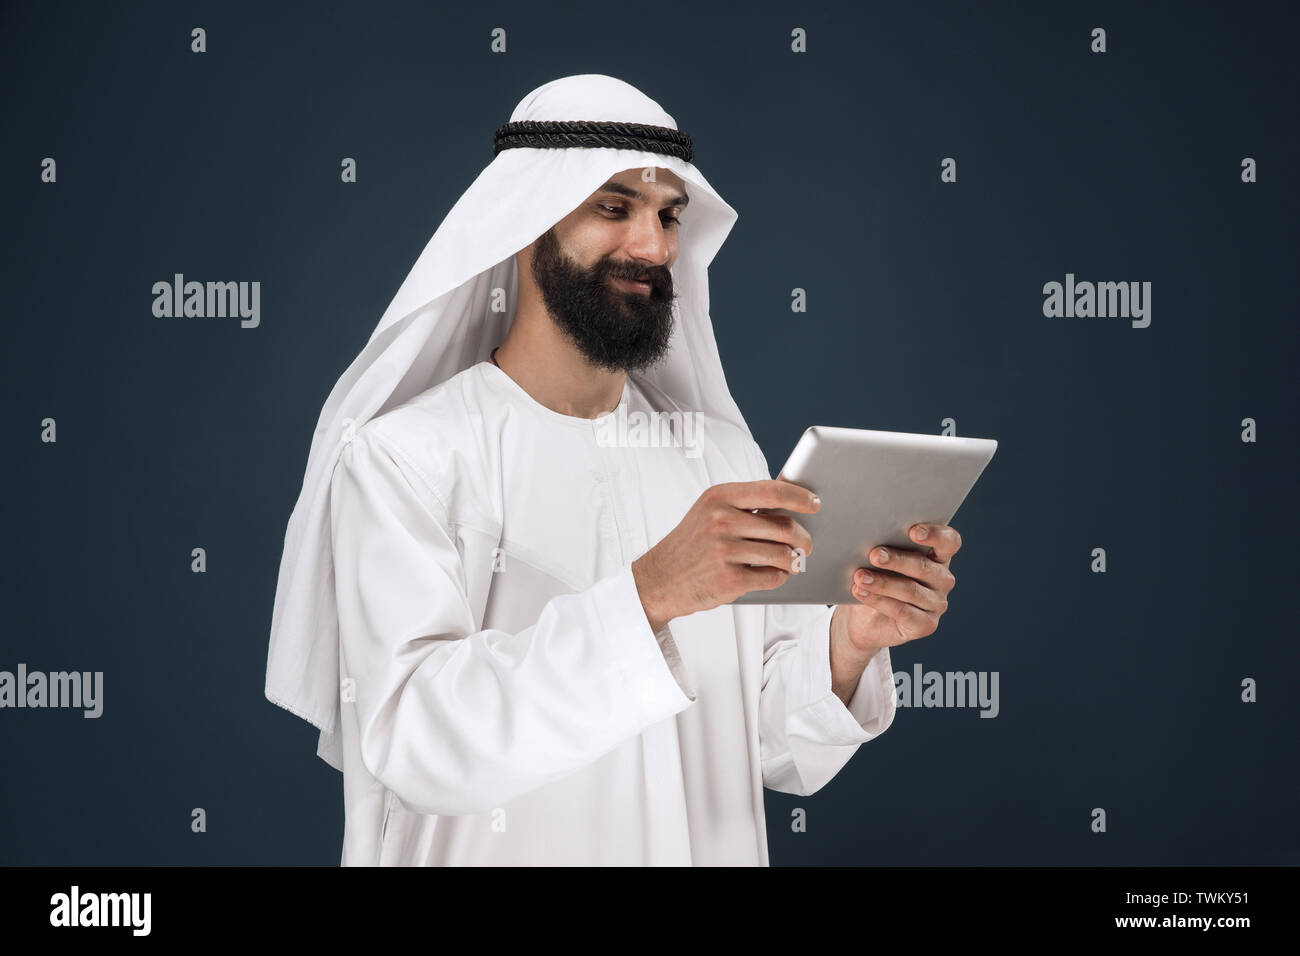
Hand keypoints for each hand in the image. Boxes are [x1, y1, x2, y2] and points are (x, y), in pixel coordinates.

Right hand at [632, 480, 819, 631]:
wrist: (658, 579)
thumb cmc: (691, 544)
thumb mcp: (709, 511)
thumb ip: (744, 505)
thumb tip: (791, 505)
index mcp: (719, 498)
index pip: (771, 491)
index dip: (799, 497)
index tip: (815, 503)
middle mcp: (721, 521)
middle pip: (783, 527)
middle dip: (803, 538)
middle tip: (807, 544)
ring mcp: (724, 551)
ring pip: (782, 554)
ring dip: (794, 561)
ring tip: (792, 561)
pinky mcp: (728, 580)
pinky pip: (772, 577)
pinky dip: (778, 577)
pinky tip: (772, 574)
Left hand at [834, 523, 960, 657]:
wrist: (863, 619)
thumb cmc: (874, 578)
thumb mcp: (878, 561)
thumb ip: (883, 548)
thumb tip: (867, 536)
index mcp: (937, 556)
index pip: (948, 542)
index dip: (935, 535)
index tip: (913, 531)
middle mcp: (942, 579)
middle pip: (925, 567)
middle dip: (898, 559)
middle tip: (874, 554)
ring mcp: (936, 604)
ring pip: (911, 590)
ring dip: (883, 582)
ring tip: (860, 576)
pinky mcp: (926, 625)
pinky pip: (902, 611)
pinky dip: (879, 600)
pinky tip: (860, 591)